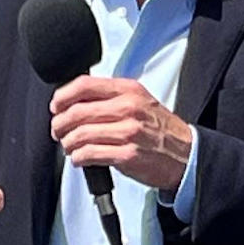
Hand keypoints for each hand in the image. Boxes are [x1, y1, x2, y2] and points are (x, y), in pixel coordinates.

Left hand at [50, 75, 193, 194]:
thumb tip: (76, 102)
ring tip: (69, 148)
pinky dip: (79, 158)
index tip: (56, 107)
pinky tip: (79, 159)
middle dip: (60, 124)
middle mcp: (128, 108)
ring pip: (80, 134)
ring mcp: (128, 132)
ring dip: (68, 144)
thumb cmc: (161, 130)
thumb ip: (112, 97)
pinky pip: (90, 154)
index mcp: (128, 90)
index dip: (63, 96)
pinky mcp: (127, 155)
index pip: (84, 85)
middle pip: (77, 112)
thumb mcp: (140, 101)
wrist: (187, 155)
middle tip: (58, 132)